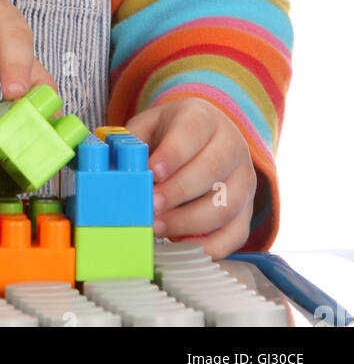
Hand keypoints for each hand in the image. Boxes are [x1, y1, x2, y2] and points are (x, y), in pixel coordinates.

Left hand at [126, 97, 256, 258]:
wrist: (205, 136)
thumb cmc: (171, 133)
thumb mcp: (150, 125)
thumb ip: (134, 141)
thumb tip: (116, 166)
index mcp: (204, 118)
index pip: (192, 132)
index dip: (172, 154)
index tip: (152, 172)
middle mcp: (232, 146)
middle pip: (211, 169)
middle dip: (177, 192)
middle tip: (151, 205)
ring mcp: (245, 179)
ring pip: (226, 205)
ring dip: (189, 221)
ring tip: (159, 226)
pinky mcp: (247, 209)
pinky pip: (237, 233)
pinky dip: (212, 245)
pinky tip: (183, 244)